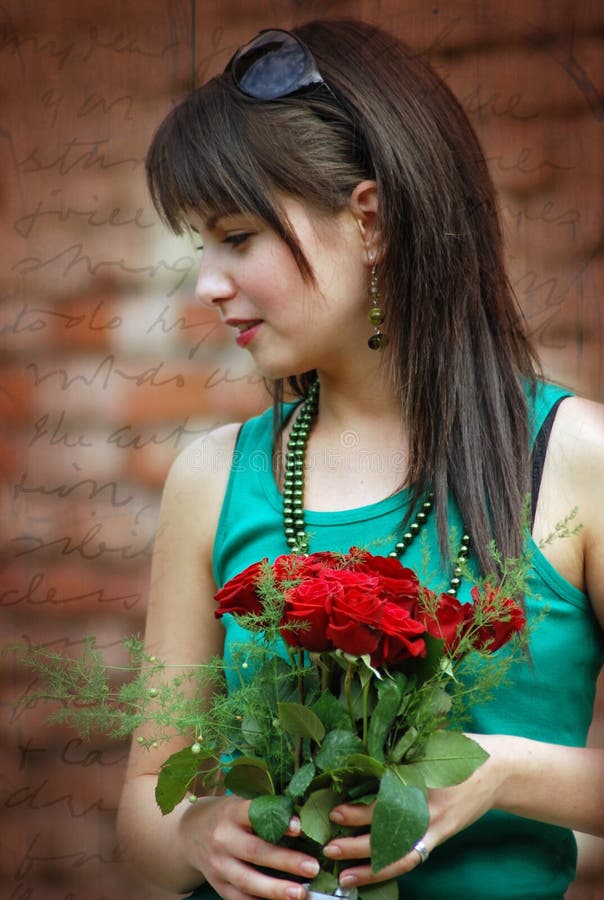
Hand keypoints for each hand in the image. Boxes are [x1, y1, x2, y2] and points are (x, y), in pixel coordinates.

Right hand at [179, 794, 320, 899]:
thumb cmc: (228, 815)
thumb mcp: (241, 802)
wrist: (191, 832)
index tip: (300, 828)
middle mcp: (222, 838)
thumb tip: (304, 815)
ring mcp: (218, 864)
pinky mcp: (217, 884)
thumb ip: (265, 808)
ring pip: (246, 880)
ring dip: (275, 889)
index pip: (254, 814)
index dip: (277, 821)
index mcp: (232, 812)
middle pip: (254, 851)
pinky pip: (238, 898)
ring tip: (300, 893)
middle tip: (312, 867)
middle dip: (285, 861)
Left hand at [323, 733, 506, 888]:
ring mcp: (435, 824)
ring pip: (398, 854)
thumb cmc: (456, 748)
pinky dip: (390, 868)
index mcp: (419, 778)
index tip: (335, 811)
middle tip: (329, 845)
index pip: (383, 800)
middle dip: (356, 842)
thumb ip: (397, 750)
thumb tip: (358, 750)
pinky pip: (413, 858)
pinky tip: (370, 874)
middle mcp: (426, 805)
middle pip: (387, 831)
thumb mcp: (426, 742)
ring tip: (344, 874)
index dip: (359, 810)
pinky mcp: (441, 835)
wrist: (496, 768)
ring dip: (370, 867)